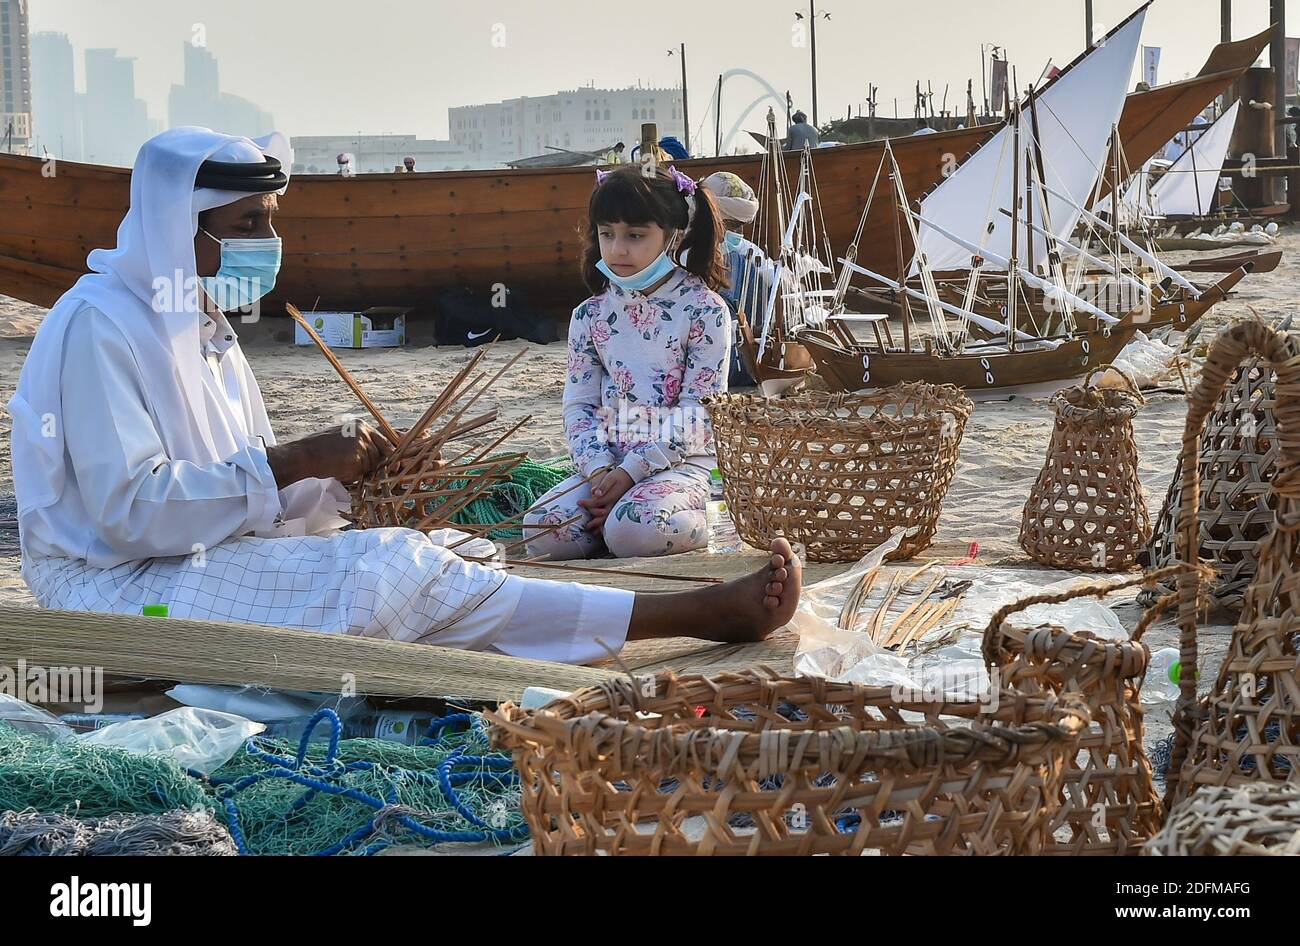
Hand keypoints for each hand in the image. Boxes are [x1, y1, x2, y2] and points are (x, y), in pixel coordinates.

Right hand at [267, 422, 394, 486]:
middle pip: (380, 454)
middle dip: (371, 464)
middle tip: (351, 465)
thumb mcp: (344, 439)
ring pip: (371, 464)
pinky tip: (339, 468)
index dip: (391, 451)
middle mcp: (363, 431)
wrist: (304, 454)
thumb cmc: (322, 449)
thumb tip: (386, 456)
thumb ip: (363, 444)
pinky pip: (361, 471)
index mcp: (360, 425)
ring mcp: (360, 443)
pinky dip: (352, 475)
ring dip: (359, 470)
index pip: (385, 438)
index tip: (397, 460)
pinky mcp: (356, 455)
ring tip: (340, 464)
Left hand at [579, 467, 633, 533]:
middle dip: (595, 521)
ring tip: (594, 533)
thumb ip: (603, 486)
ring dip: (601, 526)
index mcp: (611, 497)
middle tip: (587, 526)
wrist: (630, 475)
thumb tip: (595, 493)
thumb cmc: (618, 476)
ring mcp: (617, 506)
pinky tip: (603, 530)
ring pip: (608, 519)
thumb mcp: (610, 478)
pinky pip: (612, 518)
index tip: (579, 502)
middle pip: (603, 515)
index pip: (596, 503)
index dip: (587, 504)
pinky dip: (607, 524)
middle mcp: (614, 503)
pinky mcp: (618, 506)